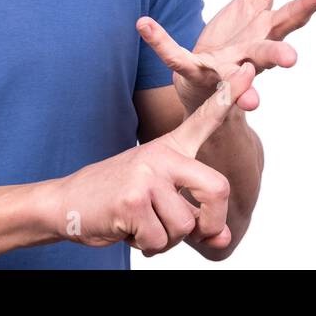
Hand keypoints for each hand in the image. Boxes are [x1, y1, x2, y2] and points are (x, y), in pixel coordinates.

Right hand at [49, 61, 256, 255]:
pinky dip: (148, 246)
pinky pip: (159, 240)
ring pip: (185, 226)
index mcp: (171, 148)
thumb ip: (196, 215)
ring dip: (168, 239)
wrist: (68, 202)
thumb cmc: (120, 200)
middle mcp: (163, 155)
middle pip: (217, 190)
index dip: (229, 95)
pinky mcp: (132, 200)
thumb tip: (223, 239)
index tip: (248, 69)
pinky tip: (129, 230)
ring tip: (144, 225)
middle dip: (211, 223)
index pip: (206, 119)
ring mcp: (147, 175)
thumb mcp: (161, 201)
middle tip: (197, 234)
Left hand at [137, 0, 315, 114]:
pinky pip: (177, 58)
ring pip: (233, 77)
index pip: (291, 17)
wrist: (205, 85)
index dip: (309, 2)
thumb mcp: (254, 5)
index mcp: (266, 34)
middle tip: (292, 59)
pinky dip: (160, 42)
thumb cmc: (235, 41)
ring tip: (253, 103)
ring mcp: (224, 69)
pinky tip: (143, 24)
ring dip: (242, 88)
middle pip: (266, 54)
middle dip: (278, 55)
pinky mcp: (195, 73)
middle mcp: (250, 56)